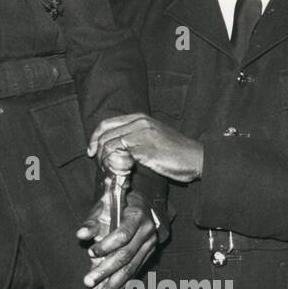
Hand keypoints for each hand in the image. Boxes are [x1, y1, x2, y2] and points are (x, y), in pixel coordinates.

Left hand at [76, 189, 157, 288]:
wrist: (143, 203)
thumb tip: (81, 235)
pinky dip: (125, 287)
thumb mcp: (105, 204)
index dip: (107, 245)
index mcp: (137, 216)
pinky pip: (136, 272)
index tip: (91, 253)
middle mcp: (147, 232)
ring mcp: (150, 245)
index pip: (123, 234)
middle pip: (127, 255)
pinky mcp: (149, 255)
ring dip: (116, 285)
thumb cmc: (119, 203)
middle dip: (107, 271)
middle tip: (89, 281)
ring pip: (132, 268)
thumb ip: (92, 220)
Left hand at [88, 113, 204, 182]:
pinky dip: (113, 163)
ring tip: (108, 169)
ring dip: (104, 159)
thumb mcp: (153, 135)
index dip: (94, 137)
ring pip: (108, 144)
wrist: (195, 157)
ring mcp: (140, 134)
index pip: (106, 123)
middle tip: (98, 163)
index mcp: (139, 118)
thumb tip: (115, 149)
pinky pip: (118, 154)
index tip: (91, 150)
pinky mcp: (143, 148)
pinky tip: (118, 170)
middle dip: (96, 150)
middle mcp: (138, 122)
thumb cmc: (175, 151)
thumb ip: (135, 137)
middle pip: (104, 134)